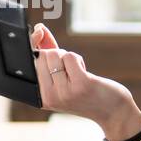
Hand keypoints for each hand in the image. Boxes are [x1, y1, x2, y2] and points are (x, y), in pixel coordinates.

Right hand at [30, 23, 140, 137]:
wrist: (112, 112)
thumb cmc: (86, 93)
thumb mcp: (62, 77)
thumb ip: (48, 54)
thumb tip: (38, 29)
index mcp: (39, 97)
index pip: (28, 64)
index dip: (32, 44)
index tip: (38, 33)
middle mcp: (49, 97)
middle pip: (42, 55)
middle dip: (57, 55)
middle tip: (68, 70)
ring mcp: (64, 92)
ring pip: (55, 54)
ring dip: (68, 58)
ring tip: (77, 73)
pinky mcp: (80, 85)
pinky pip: (70, 56)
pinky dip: (78, 59)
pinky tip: (84, 72)